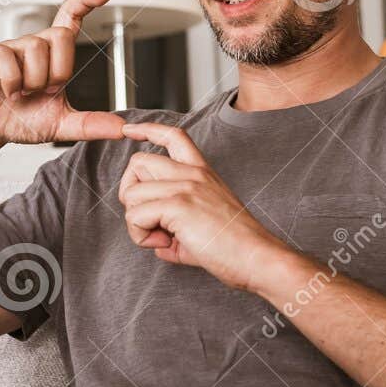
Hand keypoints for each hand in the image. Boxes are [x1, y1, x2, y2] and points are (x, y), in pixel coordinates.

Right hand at [0, 0, 125, 147]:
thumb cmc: (20, 121)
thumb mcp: (60, 125)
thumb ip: (90, 124)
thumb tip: (122, 127)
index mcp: (53, 56)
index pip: (70, 18)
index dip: (85, 2)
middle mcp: (34, 46)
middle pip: (61, 36)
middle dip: (58, 71)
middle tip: (43, 91)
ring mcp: (11, 48)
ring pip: (36, 49)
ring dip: (32, 82)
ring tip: (21, 94)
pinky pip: (8, 59)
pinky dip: (12, 83)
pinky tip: (7, 91)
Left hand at [117, 122, 286, 290]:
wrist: (256, 257)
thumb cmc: (234, 246)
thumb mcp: (202, 224)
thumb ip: (174, 225)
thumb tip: (157, 240)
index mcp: (201, 172)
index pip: (172, 135)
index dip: (146, 129)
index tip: (129, 130)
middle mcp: (192, 173)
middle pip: (138, 162)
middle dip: (130, 193)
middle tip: (149, 219)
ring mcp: (185, 187)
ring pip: (131, 193)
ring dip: (136, 221)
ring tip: (160, 237)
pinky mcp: (178, 205)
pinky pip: (135, 215)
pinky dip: (140, 235)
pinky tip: (163, 244)